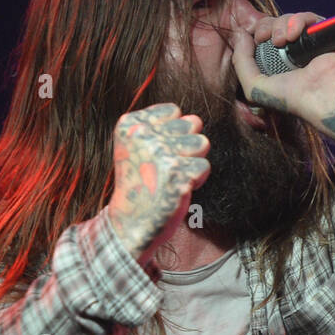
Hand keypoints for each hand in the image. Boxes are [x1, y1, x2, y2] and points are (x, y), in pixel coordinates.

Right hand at [107, 103, 210, 266]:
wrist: (130, 223)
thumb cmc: (141, 184)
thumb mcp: (139, 147)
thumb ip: (164, 127)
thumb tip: (197, 119)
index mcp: (130, 124)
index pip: (174, 111)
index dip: (173, 132)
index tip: (158, 154)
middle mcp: (143, 135)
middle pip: (191, 124)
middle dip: (186, 146)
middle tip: (166, 168)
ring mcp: (160, 154)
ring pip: (201, 144)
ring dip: (193, 162)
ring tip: (174, 176)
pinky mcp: (176, 174)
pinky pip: (204, 167)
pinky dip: (196, 180)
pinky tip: (178, 189)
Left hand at [231, 13, 334, 171]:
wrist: (325, 96)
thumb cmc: (293, 98)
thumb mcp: (254, 88)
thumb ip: (241, 63)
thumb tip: (239, 35)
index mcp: (278, 66)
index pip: (263, 40)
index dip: (256, 34)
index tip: (253, 38)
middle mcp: (294, 54)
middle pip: (274, 26)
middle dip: (266, 27)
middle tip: (264, 38)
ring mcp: (311, 43)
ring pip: (289, 20)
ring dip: (280, 25)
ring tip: (282, 40)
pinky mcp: (327, 34)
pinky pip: (309, 18)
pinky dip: (297, 21)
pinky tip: (294, 34)